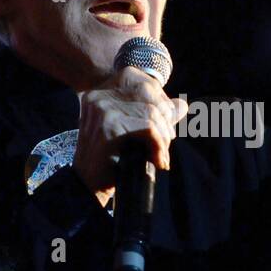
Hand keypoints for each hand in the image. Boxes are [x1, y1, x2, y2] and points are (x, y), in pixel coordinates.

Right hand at [72, 66, 188, 207]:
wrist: (88, 187)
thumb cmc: (111, 160)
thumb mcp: (135, 133)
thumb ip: (156, 116)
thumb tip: (182, 104)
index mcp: (102, 92)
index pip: (143, 83)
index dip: (162, 104)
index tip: (165, 129)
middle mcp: (100, 96)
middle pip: (149, 95)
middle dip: (165, 121)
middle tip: (165, 145)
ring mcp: (103, 108)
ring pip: (151, 112)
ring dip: (164, 137)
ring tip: (161, 155)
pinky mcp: (109, 125)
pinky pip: (148, 128)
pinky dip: (159, 145)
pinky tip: (158, 160)